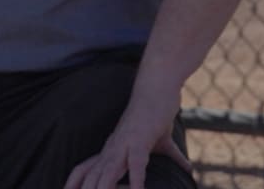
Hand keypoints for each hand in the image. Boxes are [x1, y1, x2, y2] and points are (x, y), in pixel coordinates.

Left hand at [63, 94, 191, 188]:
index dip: (73, 184)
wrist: (158, 84)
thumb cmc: (159, 110)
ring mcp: (125, 143)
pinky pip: (136, 163)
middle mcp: (113, 148)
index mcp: (113, 148)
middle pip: (91, 176)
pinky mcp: (140, 138)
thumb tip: (189, 170)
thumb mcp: (164, 140)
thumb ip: (175, 157)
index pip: (84, 170)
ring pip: (108, 173)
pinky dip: (136, 180)